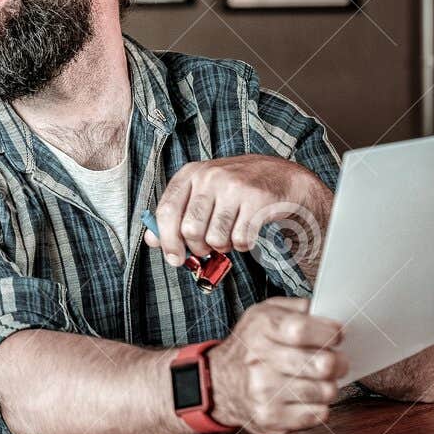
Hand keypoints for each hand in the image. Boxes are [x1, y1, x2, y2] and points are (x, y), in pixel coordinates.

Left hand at [145, 155, 328, 272]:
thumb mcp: (202, 193)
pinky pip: (240, 241)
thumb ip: (176, 214)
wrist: (281, 178)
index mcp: (190, 174)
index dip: (167, 240)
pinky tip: (247, 232)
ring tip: (230, 234)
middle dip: (198, 247)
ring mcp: (234, 187)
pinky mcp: (257, 200)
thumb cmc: (236, 189)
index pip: (166, 211)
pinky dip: (243, 245)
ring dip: (222, 247)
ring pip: (215, 238)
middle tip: (208, 246)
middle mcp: (210, 177)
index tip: (173, 258)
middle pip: (190, 230)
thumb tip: (152, 240)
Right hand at [207, 298, 348, 433]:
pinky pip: (319, 414)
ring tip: (316, 380)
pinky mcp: (271, 418)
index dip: (328, 332)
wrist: (218, 382)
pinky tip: (305, 397)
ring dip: (328, 385)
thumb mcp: (264, 313)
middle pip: (322, 364)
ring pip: (327, 391)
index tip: (336, 335)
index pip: (302, 330)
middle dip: (339, 362)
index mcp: (260, 328)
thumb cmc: (249, 347)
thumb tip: (330, 312)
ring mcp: (264, 392)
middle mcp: (258, 360)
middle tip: (335, 361)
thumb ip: (298, 308)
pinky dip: (318, 406)